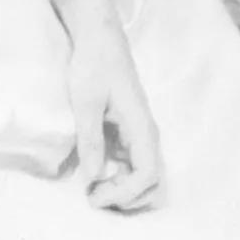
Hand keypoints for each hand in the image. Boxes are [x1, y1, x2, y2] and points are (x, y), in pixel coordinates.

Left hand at [67, 20, 163, 210]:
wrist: (98, 40)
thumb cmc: (93, 66)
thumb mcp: (86, 102)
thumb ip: (90, 140)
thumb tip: (94, 177)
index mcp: (142, 128)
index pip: (147, 175)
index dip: (124, 193)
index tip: (94, 196)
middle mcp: (147, 136)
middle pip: (153, 183)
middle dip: (128, 198)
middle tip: (94, 197)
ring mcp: (139, 137)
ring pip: (144, 178)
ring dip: (124, 191)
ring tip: (94, 190)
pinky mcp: (129, 136)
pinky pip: (132, 167)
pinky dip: (118, 180)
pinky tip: (95, 177)